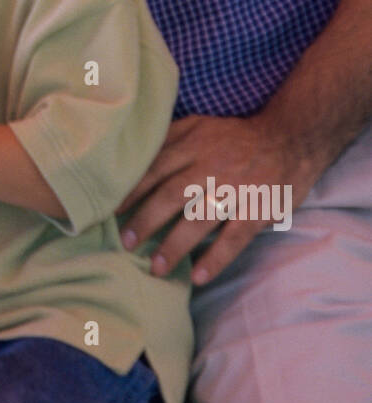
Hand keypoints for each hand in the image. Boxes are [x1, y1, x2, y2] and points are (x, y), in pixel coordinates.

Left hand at [116, 113, 300, 284]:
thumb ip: (169, 141)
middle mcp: (210, 165)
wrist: (291, 137)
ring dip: (174, 246)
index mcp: (193, 144)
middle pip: (170, 195)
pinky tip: (198, 276)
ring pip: (199, 219)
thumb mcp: (199, 126)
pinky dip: (216, 258)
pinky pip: (235, 237)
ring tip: (156, 268)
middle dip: (144, 221)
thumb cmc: (235, 138)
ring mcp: (235, 188)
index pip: (154, 169)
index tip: (110, 213)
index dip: (130, 192)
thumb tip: (131, 162)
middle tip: (125, 243)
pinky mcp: (258, 208)